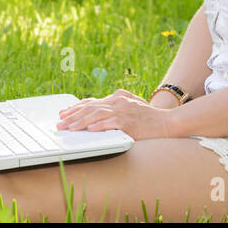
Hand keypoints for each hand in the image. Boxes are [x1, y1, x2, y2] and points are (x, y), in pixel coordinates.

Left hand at [55, 89, 175, 139]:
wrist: (168, 123)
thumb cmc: (148, 119)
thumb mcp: (130, 108)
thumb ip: (114, 108)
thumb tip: (95, 117)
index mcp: (117, 97)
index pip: (92, 102)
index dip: (76, 108)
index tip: (63, 114)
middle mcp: (119, 101)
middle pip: (91, 107)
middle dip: (73, 115)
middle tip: (60, 123)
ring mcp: (124, 111)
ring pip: (97, 114)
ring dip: (82, 122)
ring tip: (70, 127)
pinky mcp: (130, 122)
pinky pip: (112, 123)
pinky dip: (100, 126)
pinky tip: (90, 129)